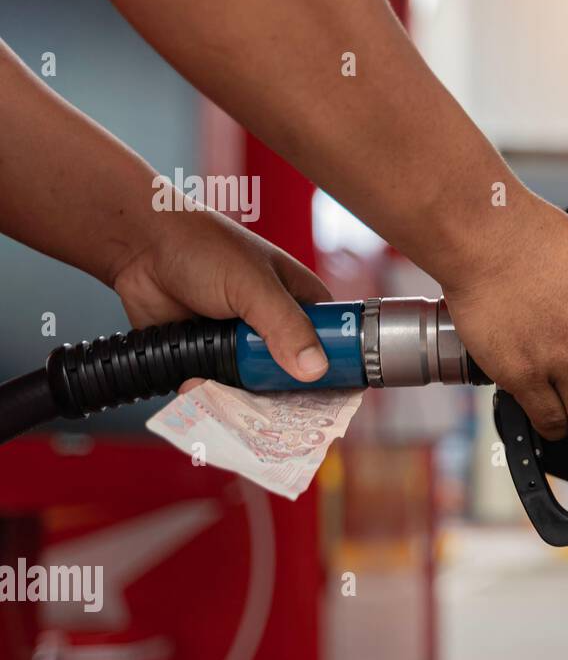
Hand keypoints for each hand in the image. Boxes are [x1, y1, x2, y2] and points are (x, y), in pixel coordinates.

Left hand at [110, 206, 332, 382]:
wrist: (139, 245)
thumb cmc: (204, 248)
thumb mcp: (253, 285)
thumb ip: (284, 326)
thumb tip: (315, 370)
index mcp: (302, 305)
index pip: (335, 346)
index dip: (336, 374)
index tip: (327, 403)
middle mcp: (277, 330)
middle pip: (295, 378)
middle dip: (281, 397)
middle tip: (271, 414)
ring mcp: (242, 347)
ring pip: (255, 389)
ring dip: (239, 399)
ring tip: (224, 401)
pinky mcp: (208, 359)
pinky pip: (217, 390)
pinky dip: (207, 395)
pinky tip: (195, 388)